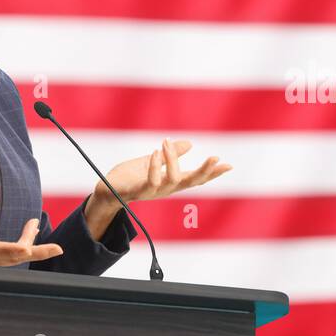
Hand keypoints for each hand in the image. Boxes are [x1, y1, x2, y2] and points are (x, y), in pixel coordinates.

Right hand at [0, 185, 63, 265]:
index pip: (2, 250)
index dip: (20, 248)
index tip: (32, 247)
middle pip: (13, 258)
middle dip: (36, 251)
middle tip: (57, 249)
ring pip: (11, 257)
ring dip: (28, 245)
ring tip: (34, 225)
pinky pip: (6, 257)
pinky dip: (19, 247)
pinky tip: (26, 236)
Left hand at [97, 138, 231, 206]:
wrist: (106, 190)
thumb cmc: (130, 177)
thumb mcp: (152, 161)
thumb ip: (170, 154)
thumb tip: (190, 143)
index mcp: (171, 182)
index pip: (196, 178)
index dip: (212, 173)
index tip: (229, 165)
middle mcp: (166, 189)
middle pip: (191, 183)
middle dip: (205, 172)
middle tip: (215, 157)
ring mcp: (153, 192)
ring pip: (172, 180)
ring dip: (172, 160)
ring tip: (166, 143)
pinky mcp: (138, 191)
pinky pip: (151, 182)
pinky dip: (155, 166)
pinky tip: (156, 152)